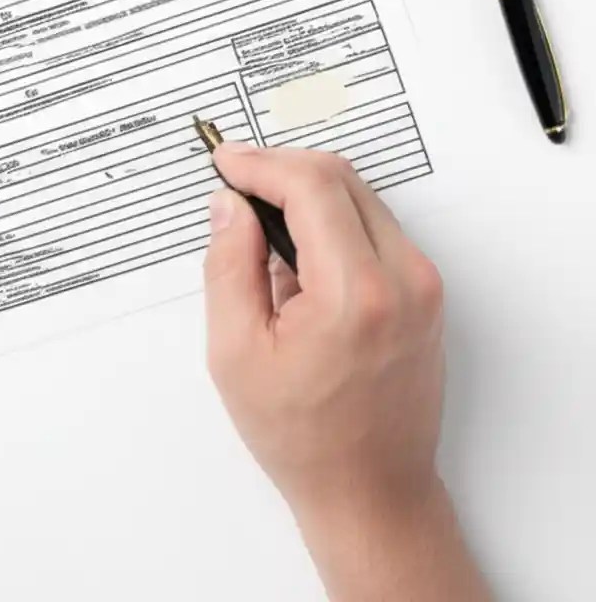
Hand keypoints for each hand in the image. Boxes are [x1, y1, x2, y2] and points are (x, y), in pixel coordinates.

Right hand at [204, 145, 488, 599]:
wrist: (370, 488)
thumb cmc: (304, 436)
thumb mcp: (236, 352)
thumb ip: (229, 267)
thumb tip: (229, 206)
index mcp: (355, 293)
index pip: (311, 186)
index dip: (259, 164)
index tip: (224, 162)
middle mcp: (404, 279)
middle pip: (341, 179)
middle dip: (281, 169)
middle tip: (234, 182)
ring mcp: (423, 285)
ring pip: (361, 199)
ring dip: (307, 195)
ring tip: (258, 232)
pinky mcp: (426, 294)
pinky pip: (376, 229)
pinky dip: (332, 223)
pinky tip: (295, 258)